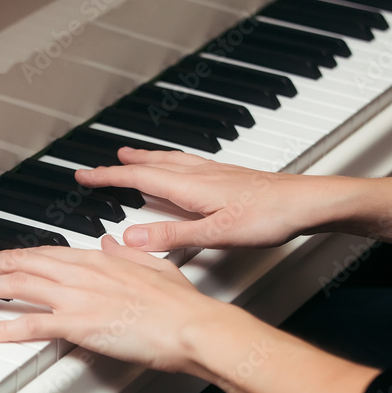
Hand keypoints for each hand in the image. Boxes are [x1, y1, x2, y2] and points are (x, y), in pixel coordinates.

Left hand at [0, 236, 238, 372]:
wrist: (193, 325)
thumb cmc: (180, 303)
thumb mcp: (153, 266)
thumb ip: (128, 254)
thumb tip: (111, 243)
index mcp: (98, 259)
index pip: (42, 253)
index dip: (10, 255)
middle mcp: (82, 273)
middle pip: (20, 264)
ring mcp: (78, 297)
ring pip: (17, 286)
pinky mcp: (80, 324)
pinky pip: (31, 324)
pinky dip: (1, 327)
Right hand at [75, 148, 358, 250]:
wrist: (307, 202)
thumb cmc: (269, 216)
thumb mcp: (216, 234)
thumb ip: (173, 235)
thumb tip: (134, 237)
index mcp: (191, 187)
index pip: (138, 178)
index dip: (108, 178)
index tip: (84, 176)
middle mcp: (199, 174)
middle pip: (151, 164)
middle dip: (121, 165)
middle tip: (99, 165)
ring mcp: (215, 173)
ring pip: (170, 160)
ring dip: (146, 158)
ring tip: (130, 156)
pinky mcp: (229, 176)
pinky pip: (188, 163)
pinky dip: (170, 161)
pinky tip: (180, 168)